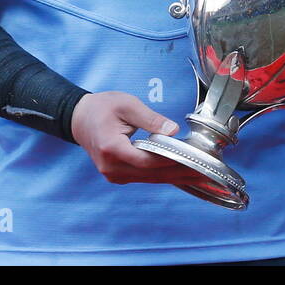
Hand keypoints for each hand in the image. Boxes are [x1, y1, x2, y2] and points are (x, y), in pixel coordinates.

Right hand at [71, 91, 205, 186]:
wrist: (79, 118)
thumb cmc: (101, 108)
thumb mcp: (127, 105)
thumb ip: (150, 119)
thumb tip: (173, 130)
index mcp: (112, 149)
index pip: (148, 160)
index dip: (172, 161)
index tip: (194, 160)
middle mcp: (112, 167)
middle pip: (152, 174)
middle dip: (180, 173)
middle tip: (205, 172)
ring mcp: (113, 174)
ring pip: (150, 179)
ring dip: (175, 177)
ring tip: (199, 176)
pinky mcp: (118, 175)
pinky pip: (144, 177)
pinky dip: (163, 175)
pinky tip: (181, 175)